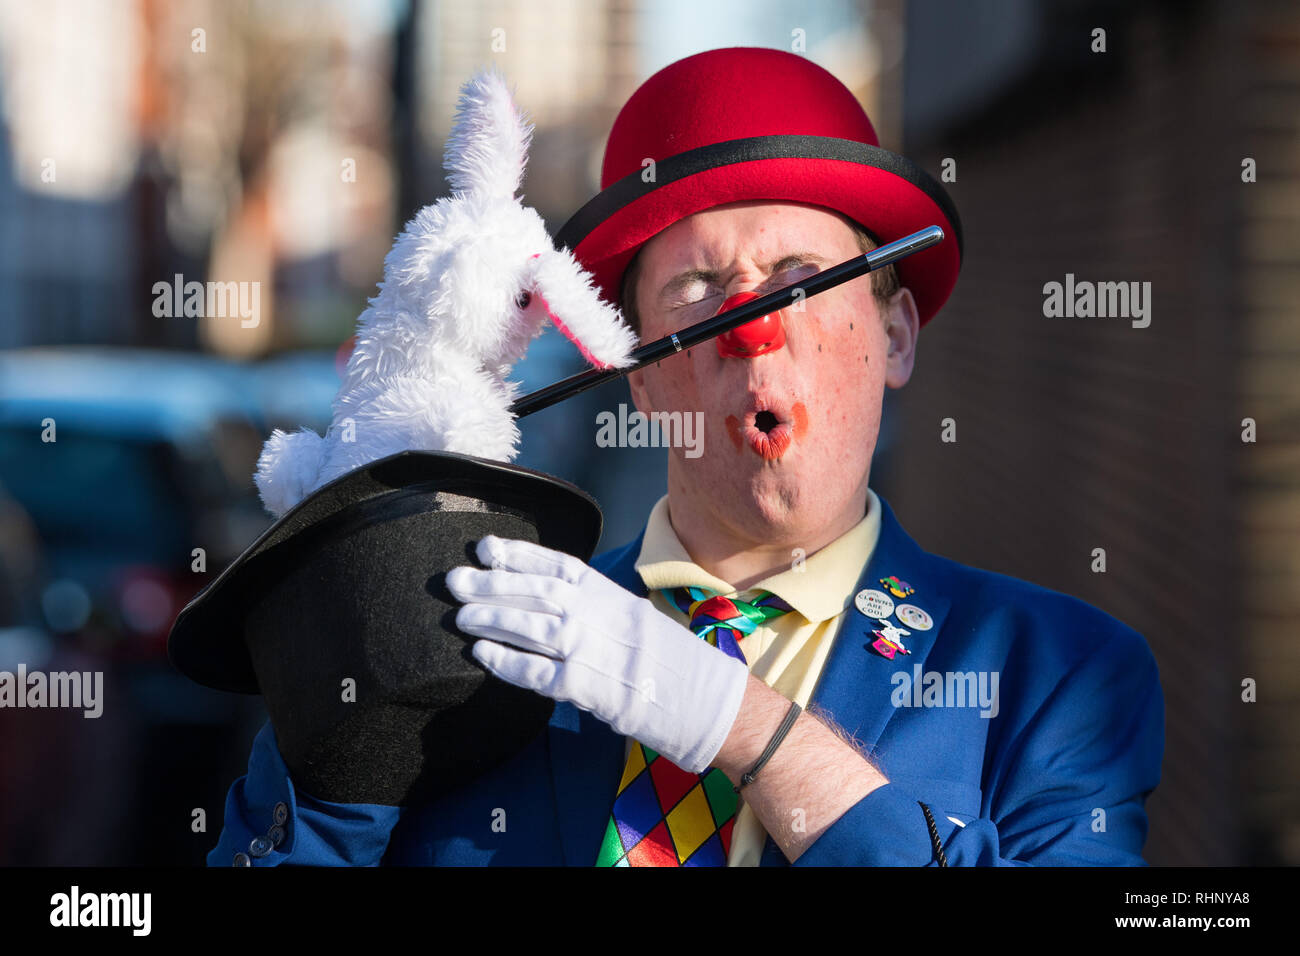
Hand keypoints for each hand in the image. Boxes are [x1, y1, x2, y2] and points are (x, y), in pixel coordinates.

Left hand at [445, 535, 750, 772]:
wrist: (701, 697)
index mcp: (610, 594)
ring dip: (491, 618)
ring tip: (462, 614)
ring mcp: (591, 650)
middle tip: (456, 579)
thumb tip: (552, 598)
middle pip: (536, 592)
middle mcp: (598, 615)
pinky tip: (481, 654)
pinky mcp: (586, 687)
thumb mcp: (634, 616)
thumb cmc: (668, 659)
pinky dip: (506, 661)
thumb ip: (596, 605)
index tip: (486, 547)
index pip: (557, 565)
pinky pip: (535, 672)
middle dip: (492, 583)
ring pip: (530, 627)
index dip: (518, 554)